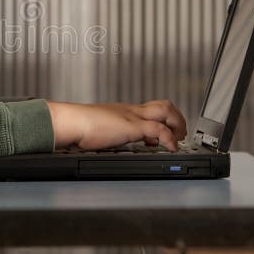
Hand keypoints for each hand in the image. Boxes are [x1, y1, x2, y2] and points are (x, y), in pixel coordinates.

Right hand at [46, 99, 187, 150]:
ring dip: (178, 125)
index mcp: (125, 110)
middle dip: (177, 118)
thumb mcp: (100, 126)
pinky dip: (169, 139)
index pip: (152, 107)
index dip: (165, 117)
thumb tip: (108, 139)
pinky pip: (160, 130)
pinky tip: (170, 148)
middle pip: (164, 105)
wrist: (73, 121)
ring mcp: (134, 117)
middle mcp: (132, 111)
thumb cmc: (80, 125)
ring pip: (166, 111)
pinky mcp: (133, 127)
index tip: (167, 130)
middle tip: (180, 132)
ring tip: (179, 139)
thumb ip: (110, 130)